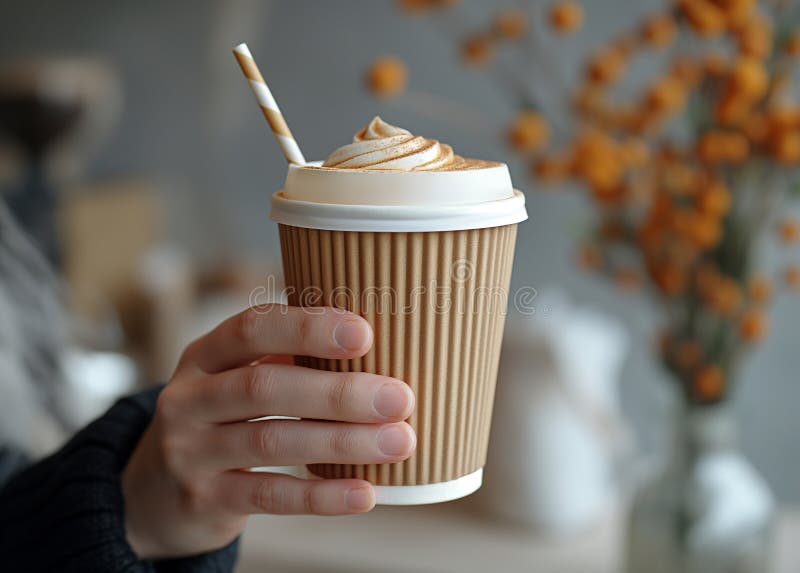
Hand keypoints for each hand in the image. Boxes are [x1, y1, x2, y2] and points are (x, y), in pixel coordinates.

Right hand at [121, 305, 415, 558]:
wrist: (152, 492)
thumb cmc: (220, 420)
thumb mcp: (234, 379)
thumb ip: (286, 361)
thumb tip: (377, 352)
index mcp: (204, 355)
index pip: (252, 328)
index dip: (307, 328)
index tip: (365, 333)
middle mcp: (189, 398)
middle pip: (265, 387)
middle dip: (339, 392)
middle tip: (400, 398)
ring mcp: (190, 451)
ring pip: (271, 440)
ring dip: (342, 441)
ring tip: (398, 442)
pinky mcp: (203, 500)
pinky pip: (269, 495)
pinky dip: (321, 495)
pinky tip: (364, 492)